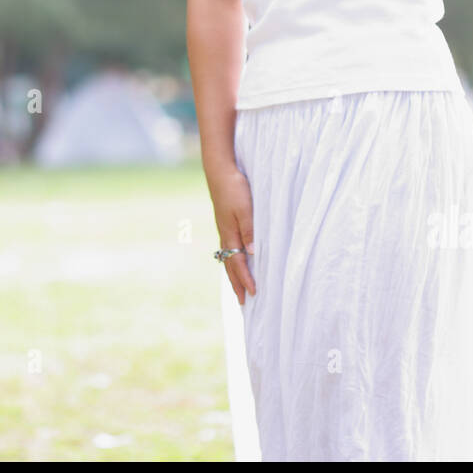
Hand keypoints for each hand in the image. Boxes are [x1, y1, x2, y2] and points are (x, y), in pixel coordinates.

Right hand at [209, 165, 256, 304]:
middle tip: (242, 302)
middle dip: (236, 284)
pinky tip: (236, 259)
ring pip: (228, 257)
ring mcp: (224, 228)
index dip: (246, 279)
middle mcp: (225, 234)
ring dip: (233, 273)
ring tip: (238, 286)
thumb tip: (252, 254)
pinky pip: (228, 247)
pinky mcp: (225, 222)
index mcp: (229, 233)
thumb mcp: (245, 208)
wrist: (219, 170)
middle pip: (230, 265)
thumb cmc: (234, 188)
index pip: (238, 263)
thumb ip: (250, 230)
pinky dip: (232, 259)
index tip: (253, 294)